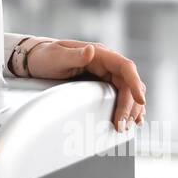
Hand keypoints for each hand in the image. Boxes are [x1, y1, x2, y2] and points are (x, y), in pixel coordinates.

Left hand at [24, 39, 145, 132]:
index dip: (135, 84)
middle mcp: (106, 63)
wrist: (37, 60)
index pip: (125, 67)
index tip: (141, 101)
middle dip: (129, 106)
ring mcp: (106, 73)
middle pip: (129, 84)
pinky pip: (121, 95)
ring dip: (131, 109)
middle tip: (122, 125)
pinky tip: (132, 120)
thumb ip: (74, 55)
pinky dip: (128, 108)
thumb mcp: (57, 56)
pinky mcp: (103, 83)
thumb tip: (91, 50)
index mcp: (99, 54)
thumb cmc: (46, 57)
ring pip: (128, 91)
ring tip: (126, 127)